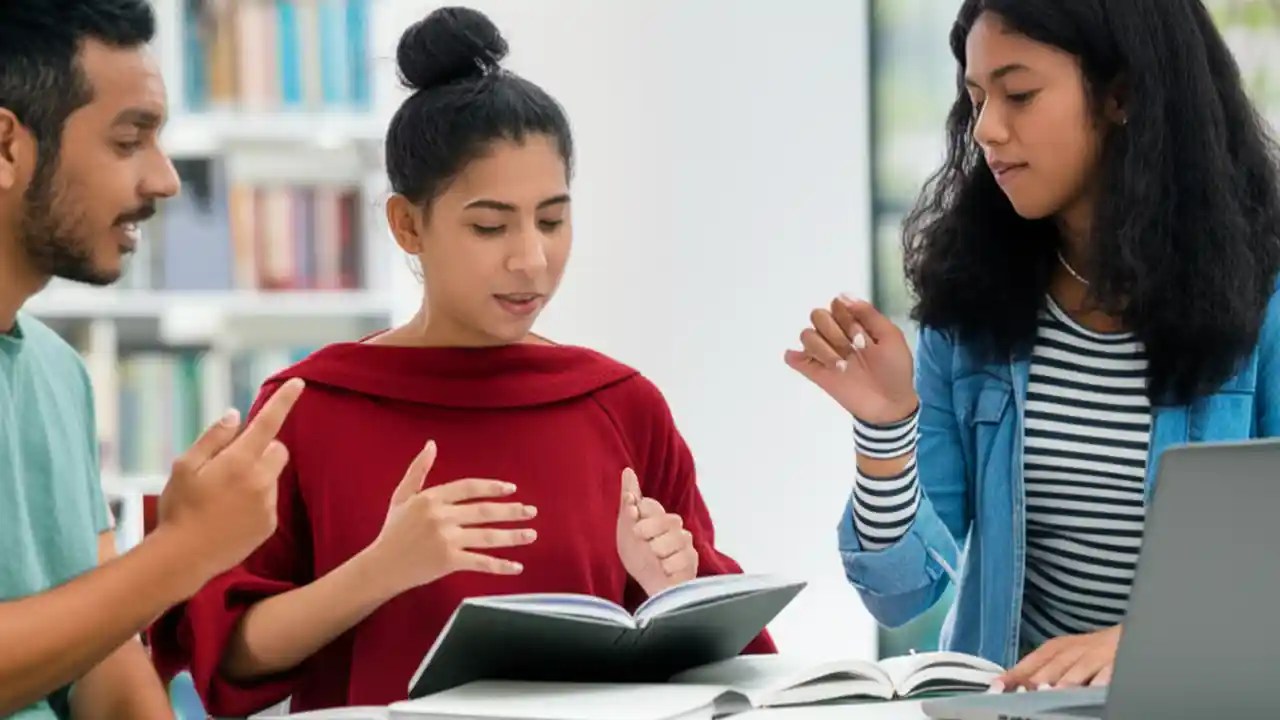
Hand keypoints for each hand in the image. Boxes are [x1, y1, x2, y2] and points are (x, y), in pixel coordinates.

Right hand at [157, 378, 304, 582]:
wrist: (183, 558)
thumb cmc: (179, 508)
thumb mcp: (185, 466)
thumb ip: (214, 438)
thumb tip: (237, 415)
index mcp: (240, 461)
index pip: (269, 422)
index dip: (285, 400)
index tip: (300, 383)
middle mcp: (261, 480)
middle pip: (277, 449)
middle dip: (261, 449)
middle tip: (231, 464)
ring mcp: (268, 504)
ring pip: (272, 477)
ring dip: (256, 477)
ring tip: (223, 497)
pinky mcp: (269, 524)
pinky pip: (269, 501)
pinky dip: (255, 501)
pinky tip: (230, 515)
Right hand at [364, 440, 537, 594]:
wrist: (382, 566)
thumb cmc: (393, 530)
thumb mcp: (402, 496)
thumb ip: (418, 470)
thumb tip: (431, 444)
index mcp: (431, 499)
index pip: (469, 488)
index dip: (492, 487)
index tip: (512, 488)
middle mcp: (441, 517)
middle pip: (484, 511)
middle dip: (512, 511)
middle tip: (531, 511)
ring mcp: (446, 540)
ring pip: (487, 536)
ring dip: (513, 536)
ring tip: (532, 534)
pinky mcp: (449, 562)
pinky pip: (480, 562)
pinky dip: (500, 566)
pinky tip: (517, 567)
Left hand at [616, 468, 696, 596]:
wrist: (649, 588)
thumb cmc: (638, 559)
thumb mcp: (625, 530)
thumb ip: (628, 501)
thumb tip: (628, 470)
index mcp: (656, 515)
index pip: (649, 504)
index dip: (638, 515)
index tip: (633, 528)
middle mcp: (673, 525)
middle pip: (664, 519)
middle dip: (648, 535)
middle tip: (645, 547)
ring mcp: (685, 541)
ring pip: (673, 539)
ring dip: (658, 554)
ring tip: (657, 561)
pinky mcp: (693, 558)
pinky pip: (680, 559)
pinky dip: (668, 568)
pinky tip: (666, 571)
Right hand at [784, 295, 917, 424]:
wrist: (890, 404)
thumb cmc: (895, 369)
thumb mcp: (891, 337)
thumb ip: (869, 315)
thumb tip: (843, 296)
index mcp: (854, 324)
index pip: (837, 306)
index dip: (846, 317)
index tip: (861, 334)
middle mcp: (837, 336)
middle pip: (818, 316)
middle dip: (834, 332)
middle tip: (852, 350)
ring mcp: (826, 354)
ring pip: (807, 336)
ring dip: (823, 349)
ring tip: (842, 367)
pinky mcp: (818, 373)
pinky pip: (796, 359)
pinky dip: (795, 357)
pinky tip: (806, 360)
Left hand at [992, 626, 1121, 691]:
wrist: (1127, 636)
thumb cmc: (1089, 652)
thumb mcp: (1062, 657)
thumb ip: (1037, 670)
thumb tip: (1008, 684)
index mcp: (1056, 649)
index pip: (1031, 662)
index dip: (1014, 675)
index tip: (997, 687)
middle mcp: (1073, 651)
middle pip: (1052, 667)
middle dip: (1037, 681)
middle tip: (1024, 694)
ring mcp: (1095, 655)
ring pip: (1077, 669)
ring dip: (1064, 682)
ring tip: (1050, 694)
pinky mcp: (1117, 661)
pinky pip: (1108, 673)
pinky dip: (1099, 682)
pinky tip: (1091, 692)